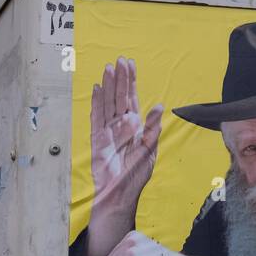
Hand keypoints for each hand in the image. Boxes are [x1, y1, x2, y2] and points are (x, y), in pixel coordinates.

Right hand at [86, 57, 162, 255]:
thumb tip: (159, 107)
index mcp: (135, 126)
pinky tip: (96, 89)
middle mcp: (120, 125)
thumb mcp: (149, 151)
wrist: (119, 194)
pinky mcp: (97, 139)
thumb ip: (152, 129)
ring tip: (108, 69)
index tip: (130, 65)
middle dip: (120, 79)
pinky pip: (96, 117)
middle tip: (120, 60)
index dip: (131, 82)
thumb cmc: (136, 175)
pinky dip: (96, 102)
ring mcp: (107, 131)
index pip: (132, 99)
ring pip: (107, 103)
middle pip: (119, 97)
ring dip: (108, 86)